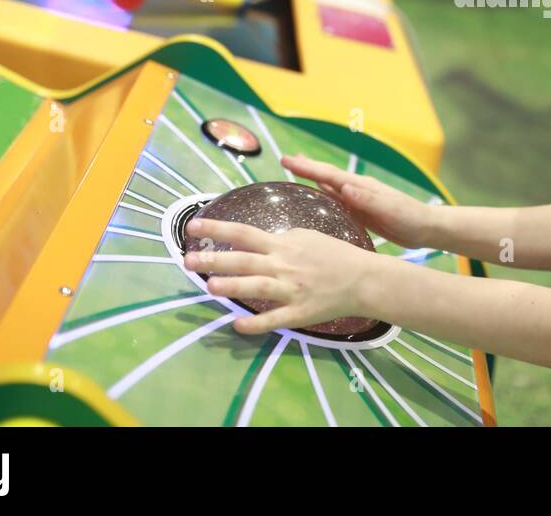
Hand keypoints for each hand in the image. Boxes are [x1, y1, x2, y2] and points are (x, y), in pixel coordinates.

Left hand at [183, 216, 377, 333]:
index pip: (245, 234)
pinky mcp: (299, 312)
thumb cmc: (336, 255)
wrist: (363, 279)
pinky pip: (274, 320)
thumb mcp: (309, 236)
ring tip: (209, 286)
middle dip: (215, 259)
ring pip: (257, 287)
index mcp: (284, 245)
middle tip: (188, 261)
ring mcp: (291, 290)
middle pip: (245, 260)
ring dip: (233, 286)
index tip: (194, 225)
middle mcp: (284, 265)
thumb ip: (283, 239)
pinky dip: (256, 323)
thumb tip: (262, 241)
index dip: (218, 229)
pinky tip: (236, 324)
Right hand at [281, 153, 436, 248]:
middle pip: (327, 176)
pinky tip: (318, 198)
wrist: (426, 228)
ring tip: (296, 173)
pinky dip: (324, 196)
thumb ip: (367, 199)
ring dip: (313, 179)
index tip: (287, 160)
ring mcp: (359, 200)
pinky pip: (337, 203)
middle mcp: (358, 190)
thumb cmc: (410, 217)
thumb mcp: (389, 209)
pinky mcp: (362, 212)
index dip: (308, 168)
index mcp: (362, 186)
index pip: (330, 174)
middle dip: (306, 168)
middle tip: (285, 160)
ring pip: (330, 188)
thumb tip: (344, 187)